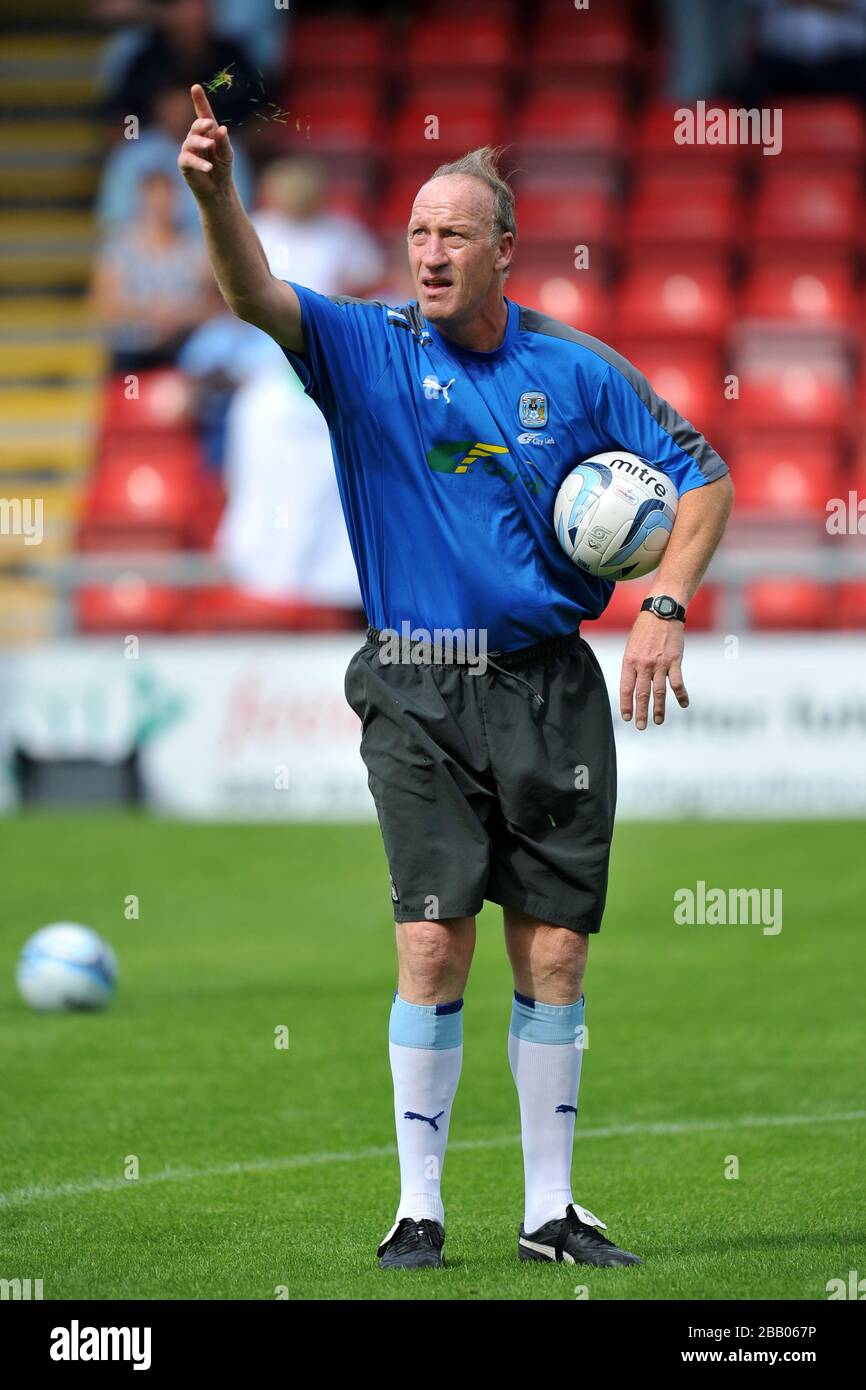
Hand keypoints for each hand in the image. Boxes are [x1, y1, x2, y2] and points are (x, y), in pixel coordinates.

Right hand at [177, 84, 232, 199]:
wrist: (218, 189)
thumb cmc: (222, 168)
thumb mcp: (227, 154)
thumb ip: (224, 142)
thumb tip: (221, 129)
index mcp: (208, 132)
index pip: (203, 114)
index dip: (199, 101)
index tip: (196, 87)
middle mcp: (196, 138)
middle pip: (196, 127)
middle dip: (202, 124)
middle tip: (210, 124)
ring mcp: (188, 150)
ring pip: (191, 141)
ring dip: (201, 142)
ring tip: (210, 145)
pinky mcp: (184, 164)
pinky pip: (188, 159)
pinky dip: (199, 163)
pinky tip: (208, 167)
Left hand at [619, 610, 687, 729]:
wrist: (661, 612)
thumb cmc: (645, 629)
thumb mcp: (631, 646)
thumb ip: (632, 665)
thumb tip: (632, 684)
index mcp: (630, 661)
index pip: (626, 688)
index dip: (626, 704)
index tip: (627, 717)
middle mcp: (643, 664)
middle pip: (641, 694)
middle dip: (641, 712)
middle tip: (641, 726)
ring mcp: (659, 664)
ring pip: (659, 692)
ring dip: (659, 709)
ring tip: (658, 721)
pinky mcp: (674, 661)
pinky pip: (677, 682)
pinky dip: (681, 695)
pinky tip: (684, 704)